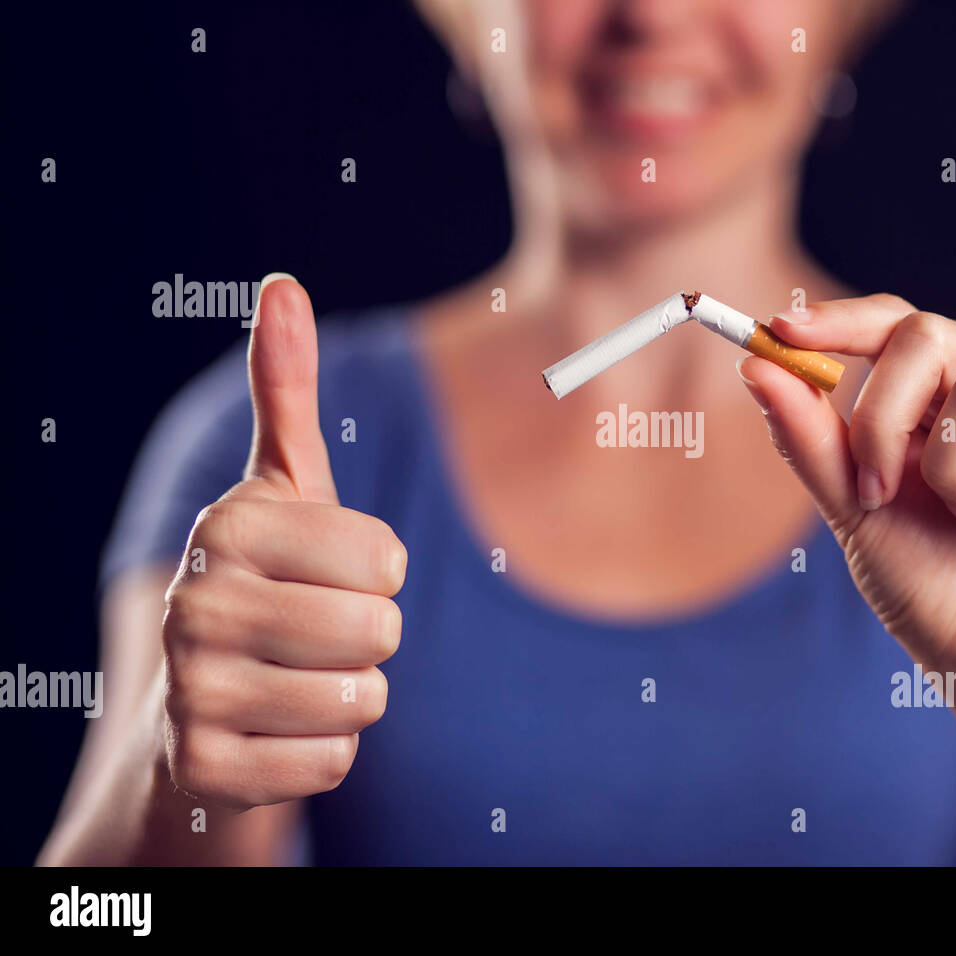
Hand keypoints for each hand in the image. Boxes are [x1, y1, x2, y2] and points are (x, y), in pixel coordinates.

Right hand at [160, 276, 406, 808]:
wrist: (198, 707)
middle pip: (381, 630)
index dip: (375, 575)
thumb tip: (283, 283)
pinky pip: (335, 762)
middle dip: (367, 639)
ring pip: (363, 698)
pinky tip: (276, 732)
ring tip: (293, 680)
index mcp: (229, 525)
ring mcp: (192, 690)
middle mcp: (196, 602)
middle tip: (311, 634)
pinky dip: (322, 752)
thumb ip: (287, 392)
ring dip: (348, 696)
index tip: (324, 575)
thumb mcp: (282, 489)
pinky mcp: (206, 769)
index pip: (387, 559)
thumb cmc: (267, 583)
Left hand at [739, 296, 955, 723]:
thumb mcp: (853, 507)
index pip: (901, 322)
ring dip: (950, 472)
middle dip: (881, 420)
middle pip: (930, 337)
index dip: (842, 320)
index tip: (780, 329)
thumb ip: (811, 438)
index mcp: (954, 393)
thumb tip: (757, 366)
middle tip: (878, 492)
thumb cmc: (931, 585)